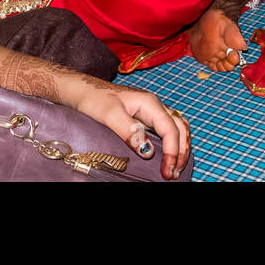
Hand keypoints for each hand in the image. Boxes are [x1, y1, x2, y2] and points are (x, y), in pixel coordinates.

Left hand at [62, 74, 191, 179]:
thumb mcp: (110, 115)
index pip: (170, 129)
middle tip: (174, 174)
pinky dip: (173, 144)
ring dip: (180, 148)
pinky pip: (168, 130)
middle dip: (181, 152)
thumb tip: (148, 152)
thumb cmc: (94, 98)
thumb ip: (130, 132)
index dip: (172, 151)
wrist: (83, 90)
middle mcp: (155, 106)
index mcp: (150, 103)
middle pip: (180, 128)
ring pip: (177, 128)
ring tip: (175, 169)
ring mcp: (151, 112)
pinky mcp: (145, 118)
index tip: (167, 171)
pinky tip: (168, 156)